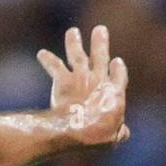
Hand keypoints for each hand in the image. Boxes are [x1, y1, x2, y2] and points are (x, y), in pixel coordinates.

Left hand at [37, 25, 129, 147]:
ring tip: (72, 32)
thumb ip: (119, 132)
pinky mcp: (64, 81)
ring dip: (74, 42)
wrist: (76, 129)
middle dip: (100, 43)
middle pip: (100, 57)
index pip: (119, 76)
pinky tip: (41, 53)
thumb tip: (123, 132)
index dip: (118, 69)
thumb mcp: (114, 136)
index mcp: (115, 93)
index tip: (117, 61)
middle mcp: (99, 80)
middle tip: (99, 29)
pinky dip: (48, 59)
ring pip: (78, 55)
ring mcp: (81, 77)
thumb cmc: (97, 135)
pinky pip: (55, 66)